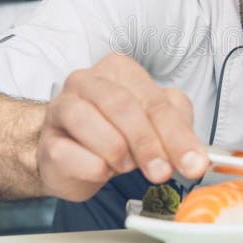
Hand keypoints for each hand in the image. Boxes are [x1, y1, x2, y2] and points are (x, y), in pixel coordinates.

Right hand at [37, 53, 207, 201]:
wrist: (69, 156)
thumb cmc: (115, 133)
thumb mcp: (153, 123)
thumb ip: (177, 129)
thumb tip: (195, 153)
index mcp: (119, 70)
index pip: (154, 100)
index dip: (177, 135)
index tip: (194, 163)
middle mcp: (87, 81)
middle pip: (124, 108)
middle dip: (148, 144)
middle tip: (162, 172)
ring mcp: (61, 108)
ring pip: (95, 128)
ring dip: (119, 155)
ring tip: (126, 165)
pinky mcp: (47, 141)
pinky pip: (71, 155)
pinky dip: (94, 169)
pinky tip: (101, 169)